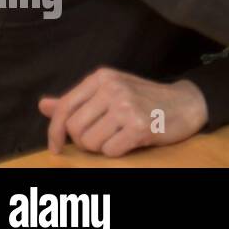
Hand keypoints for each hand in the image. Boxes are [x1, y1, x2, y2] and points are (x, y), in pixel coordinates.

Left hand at [38, 67, 208, 157]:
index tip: (56, 146)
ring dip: (101, 147)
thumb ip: (77, 100)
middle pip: (74, 129)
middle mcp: (112, 88)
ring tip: (119, 136)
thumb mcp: (110, 92)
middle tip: (103, 137)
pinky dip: (117, 151)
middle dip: (84, 141)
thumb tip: (43, 105)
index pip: (64, 107)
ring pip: (90, 142)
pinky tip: (131, 140)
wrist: (185, 103)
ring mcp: (126, 106)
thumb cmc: (144, 99)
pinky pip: (110, 151)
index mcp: (102, 77)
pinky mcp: (138, 126)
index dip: (54, 131)